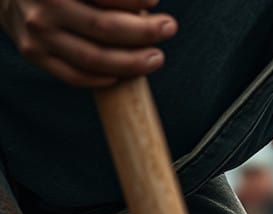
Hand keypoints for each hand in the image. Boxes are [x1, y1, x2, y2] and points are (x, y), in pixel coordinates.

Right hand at [0, 0, 176, 87]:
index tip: (156, 1)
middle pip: (105, 27)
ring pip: (94, 58)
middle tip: (169, 28)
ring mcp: (37, 33)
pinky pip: (75, 76)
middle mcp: (44, 5)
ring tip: (156, 58)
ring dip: (132, 62)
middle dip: (144, 31)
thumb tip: (148, 1)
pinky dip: (103, 78)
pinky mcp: (34, 54)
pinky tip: (123, 75)